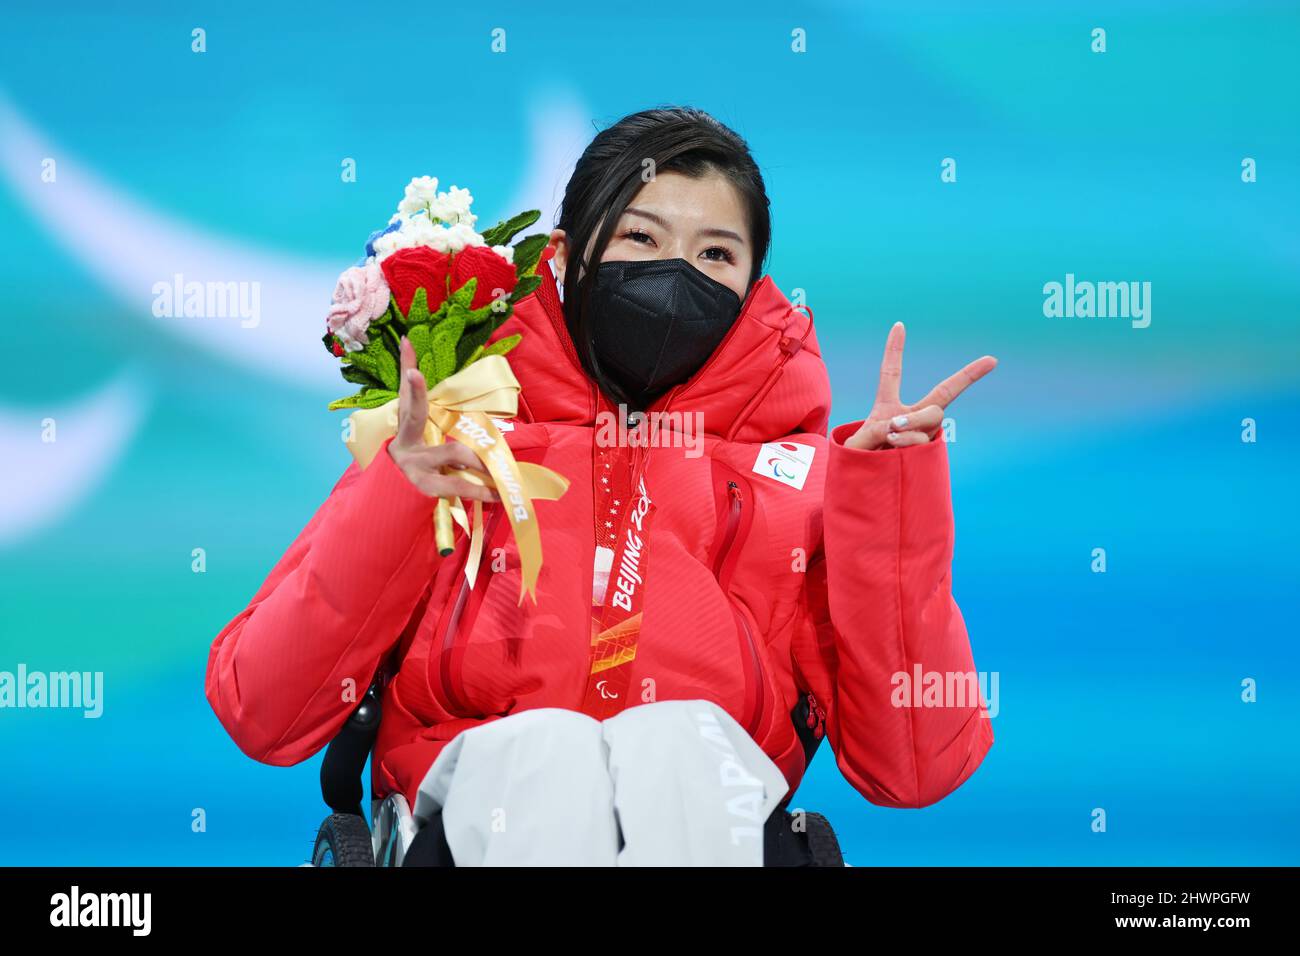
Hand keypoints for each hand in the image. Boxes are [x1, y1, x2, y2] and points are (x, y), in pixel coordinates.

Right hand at [388, 336, 499, 502]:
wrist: (390, 504)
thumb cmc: (414, 465)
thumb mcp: (418, 437)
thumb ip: (423, 405)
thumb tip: (418, 357)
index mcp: (405, 428)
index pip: (406, 393)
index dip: (407, 370)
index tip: (407, 342)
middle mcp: (405, 442)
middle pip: (414, 413)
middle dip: (415, 393)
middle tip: (414, 374)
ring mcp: (412, 464)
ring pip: (451, 452)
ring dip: (480, 460)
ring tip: (500, 464)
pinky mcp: (424, 487)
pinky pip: (458, 486)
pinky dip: (481, 492)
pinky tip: (499, 494)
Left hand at [844, 322, 996, 449]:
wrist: (867, 488)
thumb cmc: (859, 463)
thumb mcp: (857, 444)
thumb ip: (874, 431)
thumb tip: (898, 427)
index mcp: (887, 407)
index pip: (891, 374)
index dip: (894, 349)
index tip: (898, 325)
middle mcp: (909, 417)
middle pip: (941, 394)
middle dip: (970, 375)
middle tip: (988, 362)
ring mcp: (922, 434)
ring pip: (932, 415)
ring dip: (910, 423)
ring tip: (890, 437)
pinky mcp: (926, 451)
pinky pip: (924, 437)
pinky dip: (907, 440)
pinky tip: (895, 449)